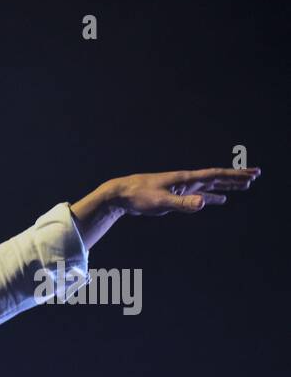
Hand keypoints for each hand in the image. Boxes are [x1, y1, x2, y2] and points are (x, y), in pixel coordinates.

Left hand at [70, 167, 260, 247]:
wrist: (121, 194)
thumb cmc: (139, 196)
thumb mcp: (161, 202)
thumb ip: (182, 203)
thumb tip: (204, 202)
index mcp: (186, 179)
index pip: (216, 175)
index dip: (235, 174)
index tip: (253, 173)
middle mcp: (186, 181)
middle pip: (217, 178)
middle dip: (236, 177)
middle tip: (255, 176)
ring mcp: (181, 188)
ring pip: (210, 185)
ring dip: (227, 186)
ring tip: (243, 186)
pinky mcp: (175, 195)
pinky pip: (199, 195)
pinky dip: (210, 196)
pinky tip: (218, 200)